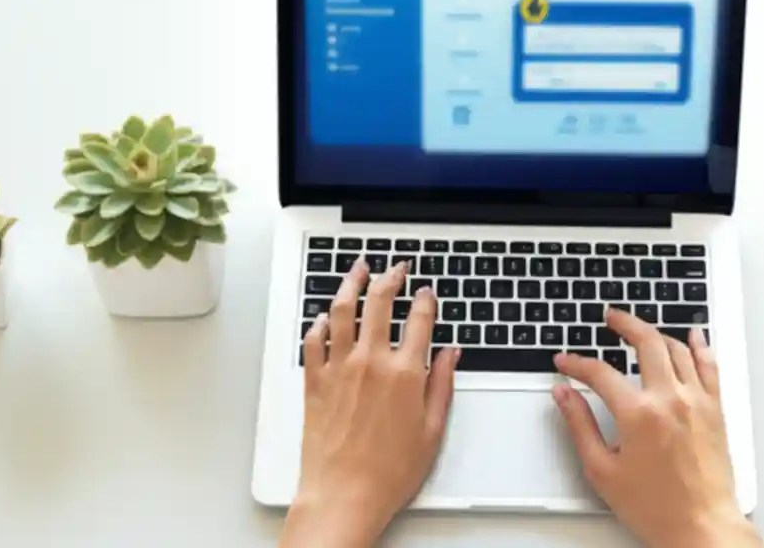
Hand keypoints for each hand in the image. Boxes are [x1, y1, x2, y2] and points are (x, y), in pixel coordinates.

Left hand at [280, 259, 458, 547]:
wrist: (343, 495)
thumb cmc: (388, 472)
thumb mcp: (432, 430)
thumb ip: (442, 385)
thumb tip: (449, 355)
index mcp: (404, 373)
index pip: (419, 319)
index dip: (426, 299)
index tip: (427, 292)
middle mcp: (370, 363)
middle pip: (379, 302)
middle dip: (390, 278)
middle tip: (396, 268)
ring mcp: (338, 369)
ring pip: (342, 310)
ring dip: (351, 283)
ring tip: (358, 269)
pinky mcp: (315, 381)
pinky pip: (314, 340)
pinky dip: (320, 323)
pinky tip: (325, 317)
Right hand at [552, 310, 762, 547]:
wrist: (702, 527)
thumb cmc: (656, 508)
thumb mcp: (602, 470)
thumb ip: (580, 426)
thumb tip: (564, 396)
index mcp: (638, 414)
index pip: (600, 373)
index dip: (577, 363)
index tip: (566, 362)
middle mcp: (670, 399)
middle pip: (645, 342)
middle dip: (623, 323)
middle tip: (611, 317)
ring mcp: (697, 402)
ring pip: (677, 349)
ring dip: (656, 333)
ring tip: (641, 329)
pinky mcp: (716, 410)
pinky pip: (709, 366)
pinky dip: (699, 346)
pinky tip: (693, 336)